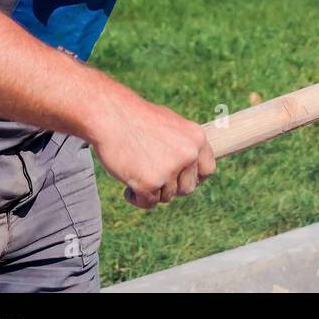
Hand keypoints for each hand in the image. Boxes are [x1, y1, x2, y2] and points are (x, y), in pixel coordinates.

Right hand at [88, 87, 215, 208]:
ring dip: (151, 190)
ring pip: (167, 196)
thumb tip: (191, 165)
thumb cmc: (136, 118)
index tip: (180, 180)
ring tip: (135, 172)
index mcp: (197, 138)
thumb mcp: (170, 124)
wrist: (110, 115)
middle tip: (152, 176)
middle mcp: (188, 155)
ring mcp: (170, 170)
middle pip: (187, 188)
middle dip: (171, 187)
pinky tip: (128, 186)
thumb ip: (183, 145)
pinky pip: (148, 203)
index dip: (194, 178)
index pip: (208, 170)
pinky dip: (137, 198)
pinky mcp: (149, 184)